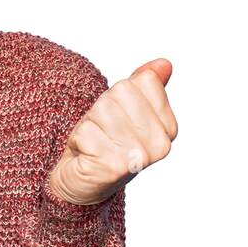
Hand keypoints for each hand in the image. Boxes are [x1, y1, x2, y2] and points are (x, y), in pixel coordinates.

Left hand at [47, 59, 177, 205]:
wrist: (81, 182)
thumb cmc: (103, 143)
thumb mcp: (124, 109)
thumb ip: (145, 86)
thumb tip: (164, 64)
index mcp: (168, 127)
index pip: (141, 81)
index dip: (118, 96)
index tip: (116, 119)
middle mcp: (161, 144)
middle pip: (120, 92)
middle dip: (102, 109)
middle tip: (102, 133)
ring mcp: (140, 157)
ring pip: (103, 110)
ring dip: (90, 125)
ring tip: (94, 144)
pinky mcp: (115, 167)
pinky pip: (86, 131)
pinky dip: (79, 141)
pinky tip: (87, 156)